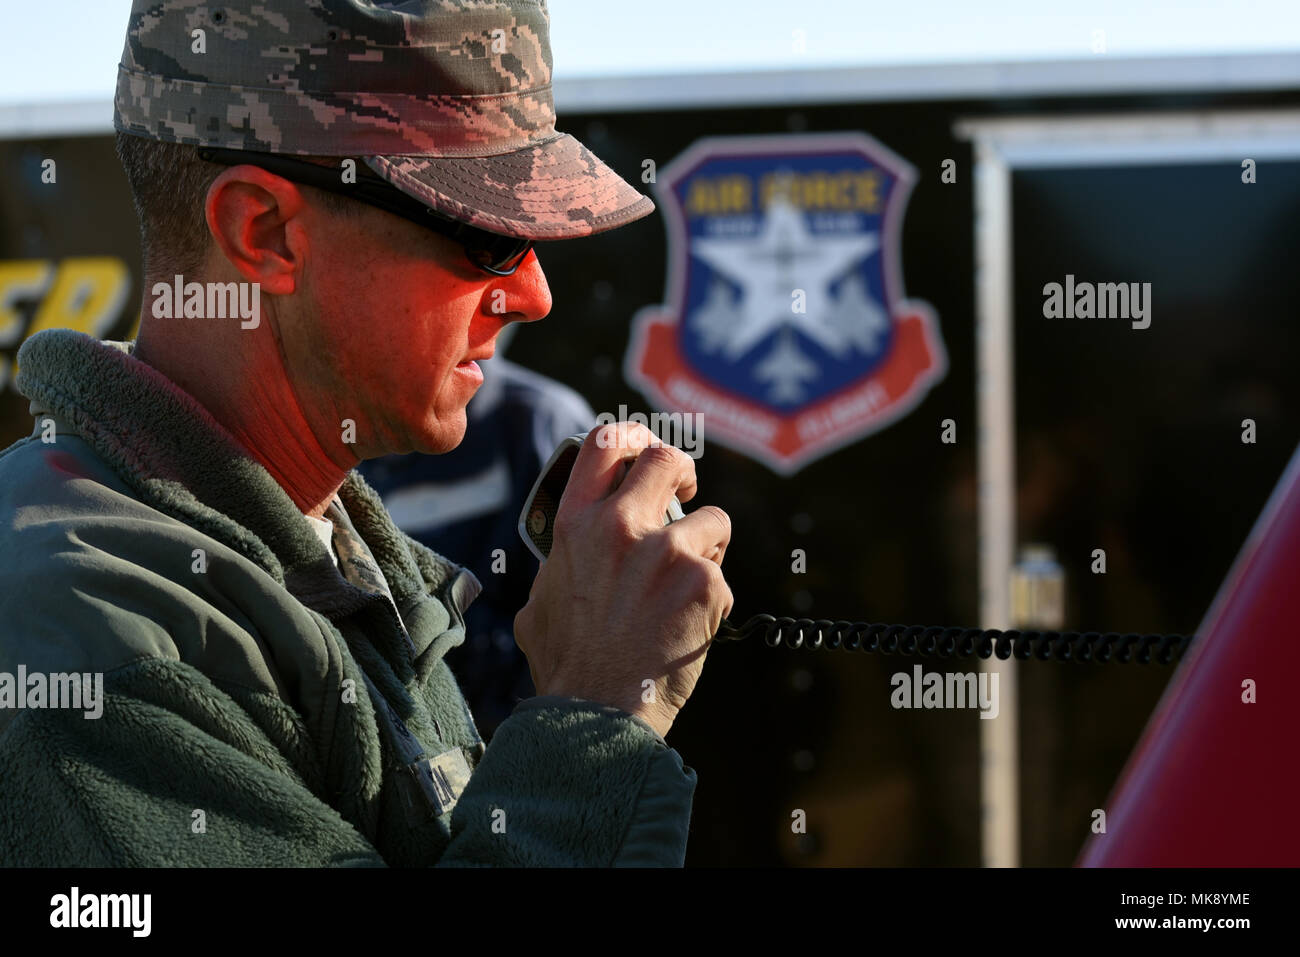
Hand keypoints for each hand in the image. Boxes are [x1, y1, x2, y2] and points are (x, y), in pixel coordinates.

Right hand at [513, 422, 732, 737]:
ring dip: (706, 550)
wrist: (597, 713)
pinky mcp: (704, 582)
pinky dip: (712, 599)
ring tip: (686, 590)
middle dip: (685, 473)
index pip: (606, 443)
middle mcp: (620, 526)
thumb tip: (562, 560)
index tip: (648, 454)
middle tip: (688, 496)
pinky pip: (721, 574)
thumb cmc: (568, 667)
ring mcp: (667, 551)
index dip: (635, 437)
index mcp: (576, 525)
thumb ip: (557, 569)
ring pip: (710, 520)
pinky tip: (689, 627)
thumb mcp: (539, 605)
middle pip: (667, 458)